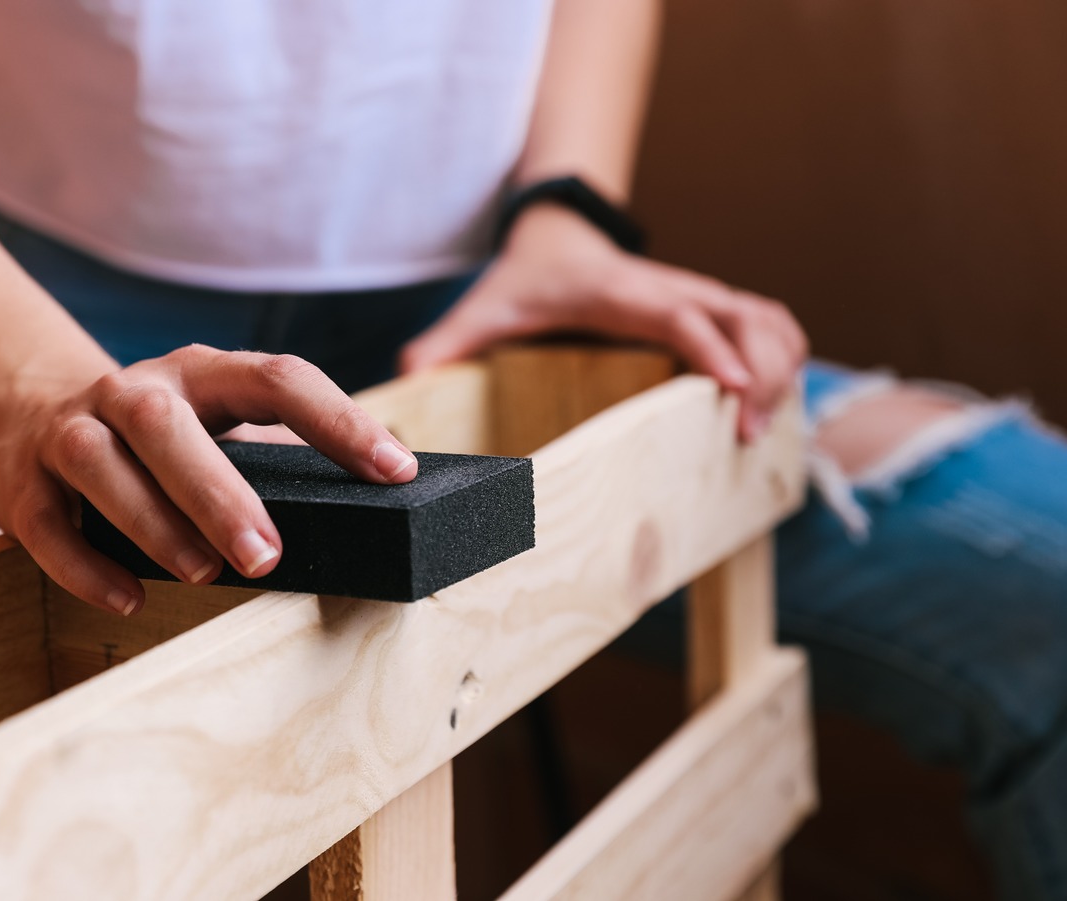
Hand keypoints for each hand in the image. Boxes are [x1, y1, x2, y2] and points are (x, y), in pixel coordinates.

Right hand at [0, 345, 418, 615]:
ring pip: (102, 462)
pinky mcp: (21, 483)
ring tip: (202, 574)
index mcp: (201, 372)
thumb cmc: (158, 436)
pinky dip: (86, 564)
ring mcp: (70, 431)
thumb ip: (279, 460)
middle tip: (267, 556)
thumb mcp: (217, 424)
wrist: (26, 409)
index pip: (278, 378)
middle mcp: (132, 391)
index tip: (395, 470)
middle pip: (167, 423)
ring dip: (154, 519)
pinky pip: (47, 524)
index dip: (338, 420)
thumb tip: (376, 514)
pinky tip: (127, 598)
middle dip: (219, 490)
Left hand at [399, 205, 807, 440]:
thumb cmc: (522, 281)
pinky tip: (775, 400)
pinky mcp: (714, 307)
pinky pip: (771, 323)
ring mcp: (698, 295)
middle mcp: (669, 289)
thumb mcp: (481, 311)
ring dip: (780, 366)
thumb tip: (404, 384)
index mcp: (620, 292)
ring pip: (768, 318)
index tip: (727, 392)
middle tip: (746, 435)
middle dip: (759, 373)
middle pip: (743, 319)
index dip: (709, 350)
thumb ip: (443, 346)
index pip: (680, 315)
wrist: (554, 234)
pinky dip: (785, 356)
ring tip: (762, 426)